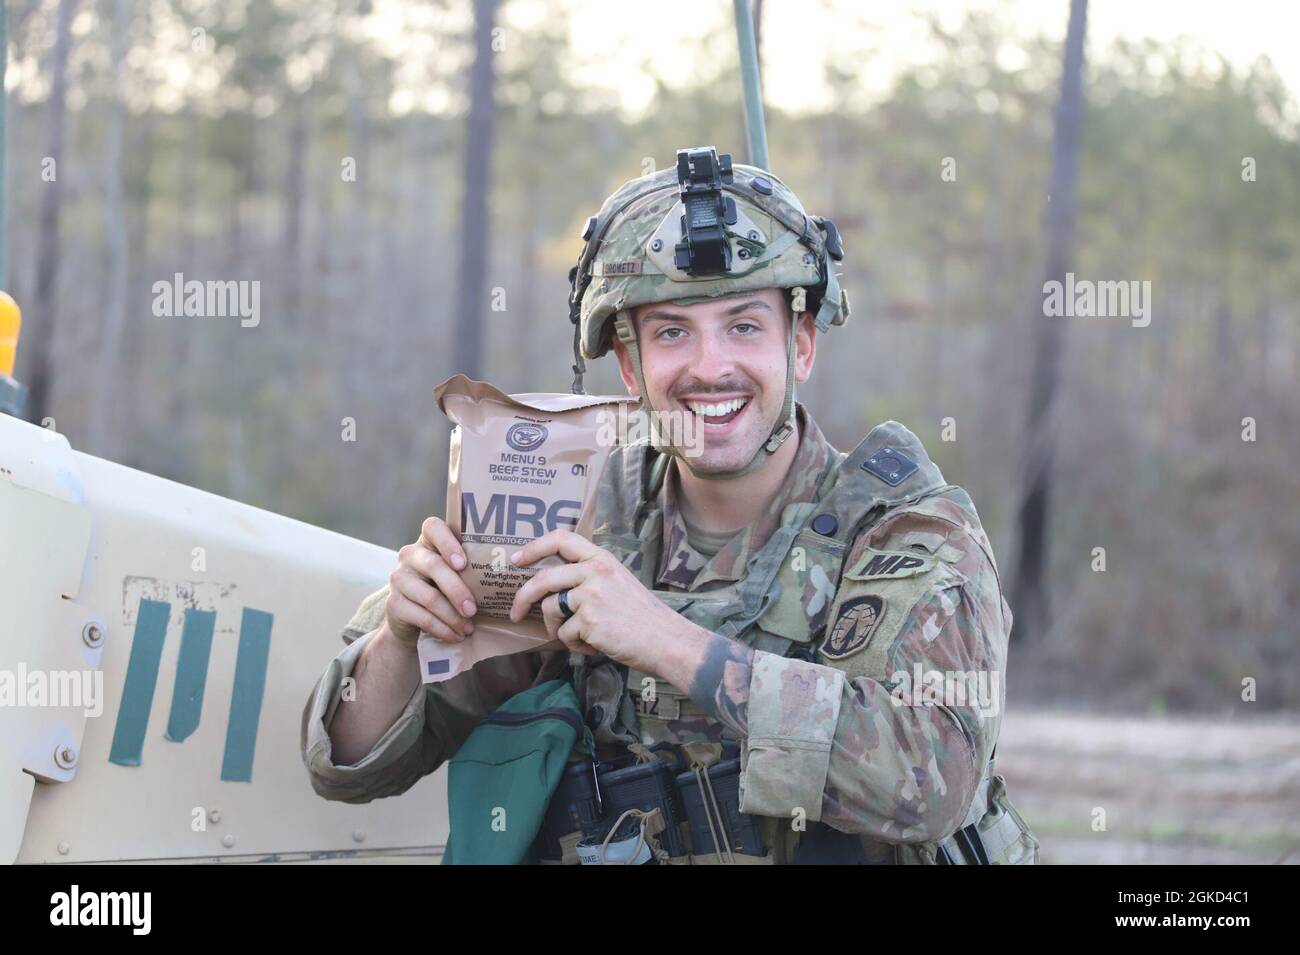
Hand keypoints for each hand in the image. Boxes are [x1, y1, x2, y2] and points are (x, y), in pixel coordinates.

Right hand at [384, 516, 477, 645]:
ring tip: (468, 628)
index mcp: (427, 542)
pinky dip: (443, 629)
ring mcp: (398, 579)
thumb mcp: (454, 575)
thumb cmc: (442, 589)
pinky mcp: (393, 603)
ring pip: (429, 597)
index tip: (463, 563)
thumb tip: (505, 578)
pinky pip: (422, 617)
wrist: (410, 618)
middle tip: (474, 610)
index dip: (448, 543)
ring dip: (453, 617)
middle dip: (458, 590)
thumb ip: (470, 569)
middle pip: (434, 566)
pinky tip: (456, 636)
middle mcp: (409, 555)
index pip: (432, 527)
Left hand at [507, 529, 705, 673]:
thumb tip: (552, 588)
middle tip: (516, 613)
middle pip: (542, 579)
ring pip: (550, 609)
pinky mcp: (588, 620)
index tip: (516, 560)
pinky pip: (564, 634)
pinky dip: (574, 644)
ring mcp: (590, 595)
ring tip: (579, 635)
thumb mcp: (618, 581)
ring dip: (557, 628)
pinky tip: (594, 645)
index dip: (534, 548)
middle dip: (522, 598)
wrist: (665, 640)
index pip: (560, 539)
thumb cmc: (642, 616)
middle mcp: (594, 571)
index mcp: (601, 558)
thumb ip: (589, 576)